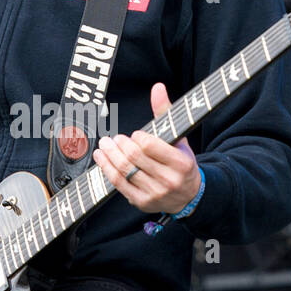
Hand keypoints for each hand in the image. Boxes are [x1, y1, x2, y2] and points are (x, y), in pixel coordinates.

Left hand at [92, 82, 201, 214]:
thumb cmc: (181, 162)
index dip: (137, 138)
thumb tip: (157, 87)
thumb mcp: (180, 138)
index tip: (134, 135)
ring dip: (109, 156)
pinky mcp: (142, 202)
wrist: (189, 195)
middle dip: (118, 145)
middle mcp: (169, 180)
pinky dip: (106, 169)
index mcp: (181, 163)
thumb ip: (166, 112)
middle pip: (134, 158)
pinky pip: (119, 184)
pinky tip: (101, 158)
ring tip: (104, 145)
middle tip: (112, 139)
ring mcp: (155, 193)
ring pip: (124, 171)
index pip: (149, 146)